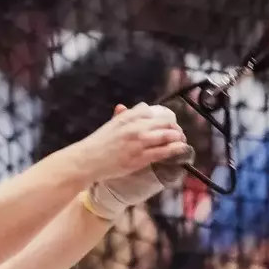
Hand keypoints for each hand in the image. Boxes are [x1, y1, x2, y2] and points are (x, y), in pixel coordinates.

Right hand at [77, 104, 194, 214]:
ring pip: (166, 135)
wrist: (87, 160)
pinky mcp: (141, 157)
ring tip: (181, 140)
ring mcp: (139, 142)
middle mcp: (135, 126)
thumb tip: (128, 107)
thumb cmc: (97, 144)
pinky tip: (181, 148)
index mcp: (127, 116)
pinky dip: (175, 149)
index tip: (165, 123)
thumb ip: (122, 116)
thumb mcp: (110, 125)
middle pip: (163, 121)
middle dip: (173, 126)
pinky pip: (163, 151)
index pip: (150, 111)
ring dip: (178, 137)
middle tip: (177, 132)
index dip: (160, 117)